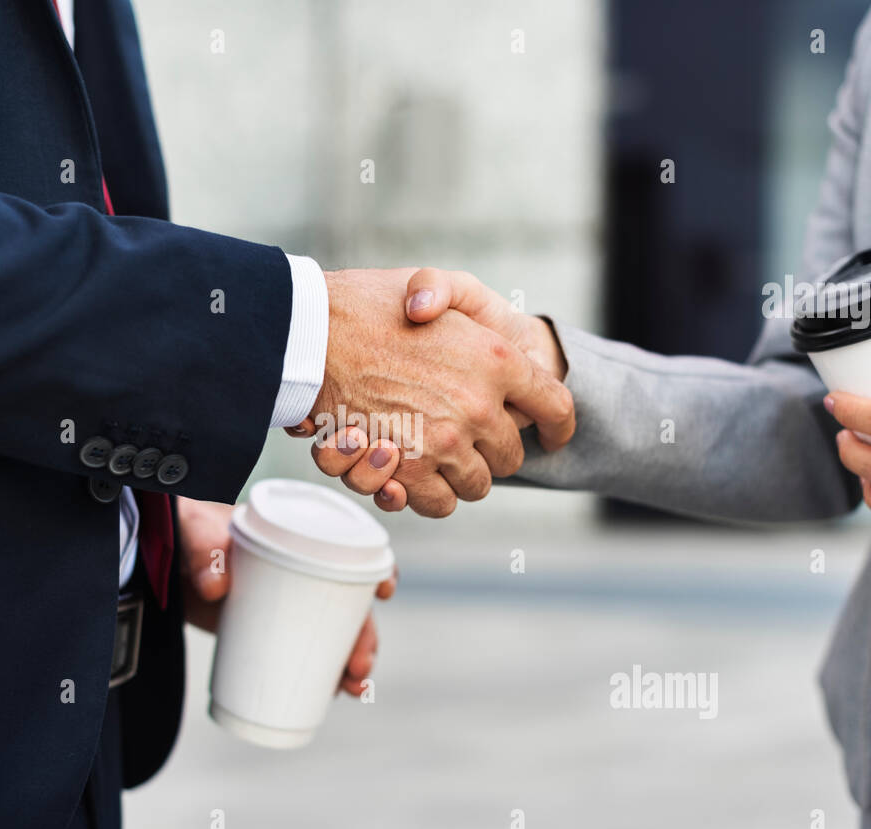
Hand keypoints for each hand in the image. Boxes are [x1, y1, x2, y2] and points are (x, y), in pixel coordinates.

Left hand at [177, 496, 396, 693]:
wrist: (164, 559)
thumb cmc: (188, 532)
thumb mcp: (194, 533)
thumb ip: (203, 552)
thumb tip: (216, 587)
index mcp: (300, 536)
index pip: (351, 550)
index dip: (376, 569)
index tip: (383, 592)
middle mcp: (306, 569)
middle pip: (350, 603)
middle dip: (365, 636)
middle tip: (359, 665)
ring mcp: (292, 602)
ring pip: (336, 633)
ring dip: (353, 660)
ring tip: (353, 687)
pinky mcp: (275, 628)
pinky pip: (309, 652)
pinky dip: (325, 673)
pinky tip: (335, 693)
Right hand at [307, 268, 574, 517]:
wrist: (310, 329)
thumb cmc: (369, 302)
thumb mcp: (437, 284)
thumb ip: (484, 319)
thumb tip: (496, 352)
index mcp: (498, 359)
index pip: (557, 408)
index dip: (559, 426)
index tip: (554, 434)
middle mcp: (479, 406)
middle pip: (511, 455)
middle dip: (493, 447)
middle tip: (466, 430)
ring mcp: (444, 443)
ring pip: (476, 485)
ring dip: (459, 473)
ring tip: (436, 451)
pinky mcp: (407, 471)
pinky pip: (438, 502)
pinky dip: (427, 493)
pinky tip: (412, 471)